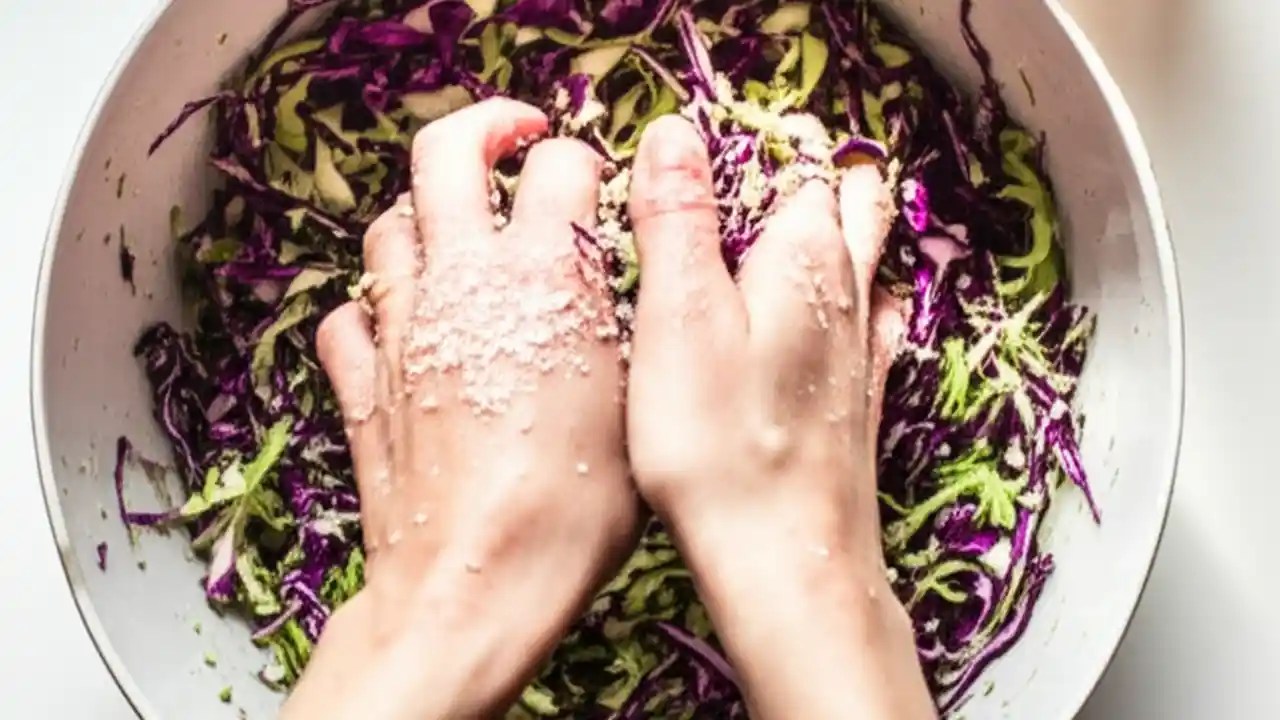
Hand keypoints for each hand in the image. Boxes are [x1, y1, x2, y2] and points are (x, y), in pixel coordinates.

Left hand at [283, 98, 639, 719]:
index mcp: (545, 277)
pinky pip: (349, 315)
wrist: (477, 585)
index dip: (581, 161)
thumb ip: (618, 317)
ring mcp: (402, 328)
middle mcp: (465, 283)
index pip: (559, 165)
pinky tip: (400, 326)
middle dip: (483, 128)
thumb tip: (608, 273)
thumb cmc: (574, 509)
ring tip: (459, 234)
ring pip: (389, 227)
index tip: (592, 181)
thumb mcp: (634, 399)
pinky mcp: (363, 380)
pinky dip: (373, 306)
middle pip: (446, 155)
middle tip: (513, 139)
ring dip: (425, 215)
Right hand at [625, 116, 933, 718]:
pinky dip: (853, 293)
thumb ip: (678, 218)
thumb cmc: (719, 446)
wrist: (787, 564)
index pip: (797, 157)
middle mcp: (848, 287)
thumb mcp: (676, 318)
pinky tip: (840, 309)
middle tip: (727, 192)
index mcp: (803, 252)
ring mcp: (862, 343)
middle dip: (798, 175)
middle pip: (846, 196)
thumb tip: (675, 132)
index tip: (693, 165)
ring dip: (826, 228)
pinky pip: (872, 316)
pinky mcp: (858, 394)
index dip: (746, 145)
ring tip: (774, 230)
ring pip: (863, 253)